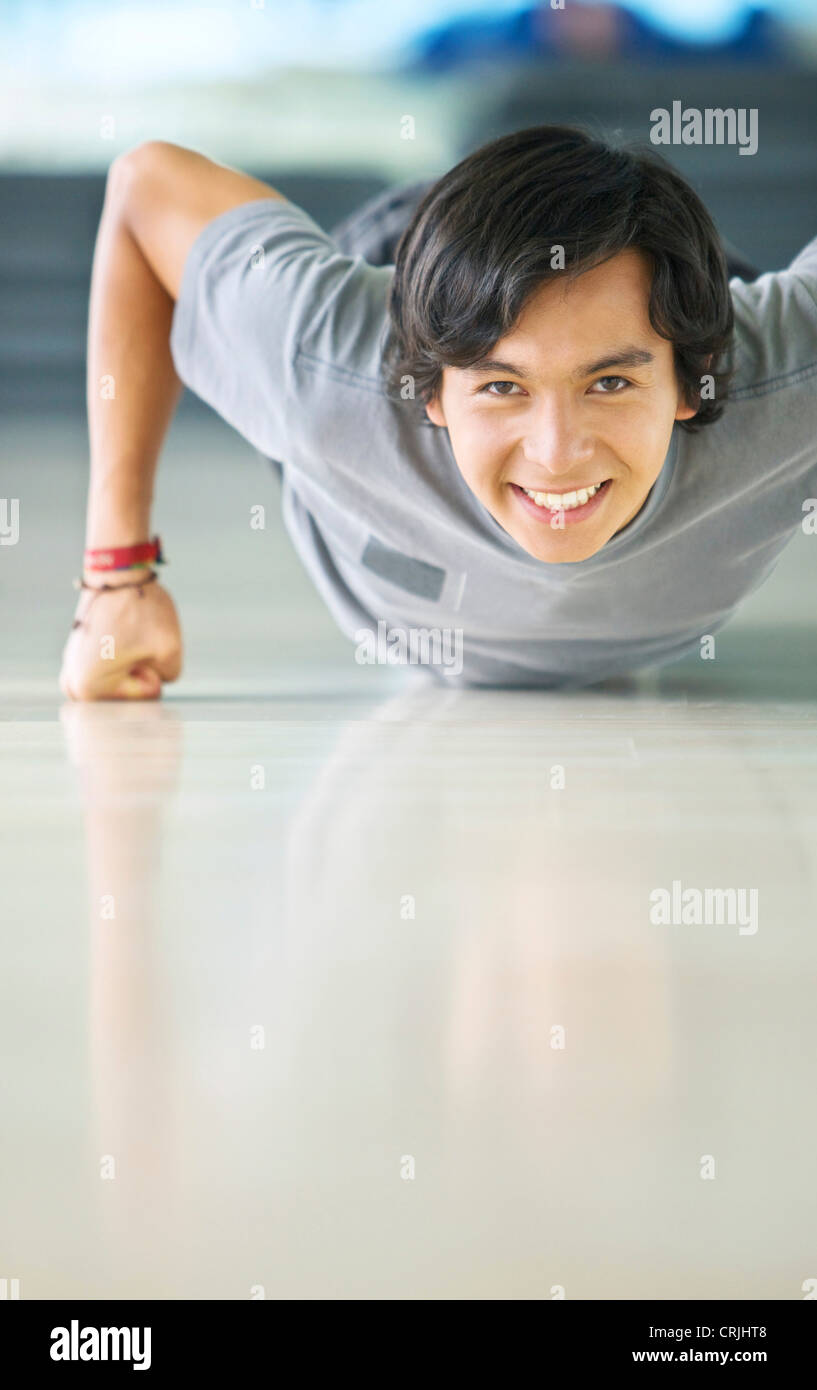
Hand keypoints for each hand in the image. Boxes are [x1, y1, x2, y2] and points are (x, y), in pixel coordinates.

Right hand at [59, 571, 182, 700]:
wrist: (115, 571)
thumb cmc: (140, 610)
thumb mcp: (170, 651)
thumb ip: (167, 676)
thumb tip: (151, 677)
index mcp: (88, 690)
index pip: (149, 692)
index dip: (155, 664)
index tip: (139, 641)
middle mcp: (73, 685)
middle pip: (134, 692)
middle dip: (143, 666)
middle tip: (134, 636)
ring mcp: (72, 669)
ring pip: (126, 678)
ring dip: (134, 659)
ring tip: (127, 634)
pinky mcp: (78, 655)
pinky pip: (115, 667)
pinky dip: (124, 653)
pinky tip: (120, 633)